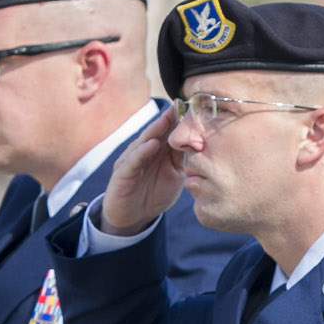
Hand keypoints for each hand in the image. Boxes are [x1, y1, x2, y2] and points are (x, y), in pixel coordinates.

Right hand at [97, 106, 184, 236]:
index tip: (192, 107)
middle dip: (168, 118)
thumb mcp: (174, 175)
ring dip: (156, 129)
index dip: (178, 119)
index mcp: (157, 150)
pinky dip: (142, 151)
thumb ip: (183, 160)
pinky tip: (152, 144)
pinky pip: (133, 160)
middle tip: (179, 105)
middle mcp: (143, 150)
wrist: (133, 218)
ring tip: (167, 118)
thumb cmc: (154, 194)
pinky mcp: (122, 173)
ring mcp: (132, 160)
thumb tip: (201, 145)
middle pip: (157, 131)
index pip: (168, 131)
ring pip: (144, 141)